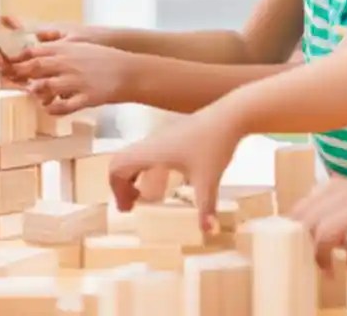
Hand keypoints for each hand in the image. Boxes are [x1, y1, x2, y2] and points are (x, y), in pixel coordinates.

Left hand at [6, 40, 138, 113]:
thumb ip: (59, 48)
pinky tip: (49, 109)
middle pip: (34, 68)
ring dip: (34, 92)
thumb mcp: (80, 47)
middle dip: (17, 75)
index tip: (2, 63)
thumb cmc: (103, 58)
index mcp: (66, 49)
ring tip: (31, 94)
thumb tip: (38, 48)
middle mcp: (68, 63)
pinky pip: (64, 107)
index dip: (16, 58)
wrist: (129, 71)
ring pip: (45, 87)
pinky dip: (53, 110)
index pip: (34, 52)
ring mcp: (76, 81)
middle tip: (4, 81)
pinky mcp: (86, 98)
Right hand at [108, 101, 243, 229]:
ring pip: (133, 156)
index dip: (116, 190)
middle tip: (132, 206)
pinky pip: (146, 152)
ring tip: (143, 196)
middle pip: (120, 162)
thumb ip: (206, 207)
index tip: (128, 209)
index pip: (117, 168)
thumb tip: (208, 232)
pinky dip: (145, 168)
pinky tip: (166, 180)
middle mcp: (150, 143)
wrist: (230, 115)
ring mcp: (160, 137)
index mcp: (150, 152)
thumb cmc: (214, 145)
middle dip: (121, 185)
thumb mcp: (208, 180)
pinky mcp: (171, 134)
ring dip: (132, 176)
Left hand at [290, 179, 346, 273]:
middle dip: (306, 246)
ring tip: (329, 272)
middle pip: (309, 222)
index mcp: (335, 187)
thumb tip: (306, 234)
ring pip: (324, 234)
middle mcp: (344, 194)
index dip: (293, 230)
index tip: (294, 247)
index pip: (301, 208)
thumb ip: (331, 209)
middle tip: (314, 263)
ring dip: (323, 258)